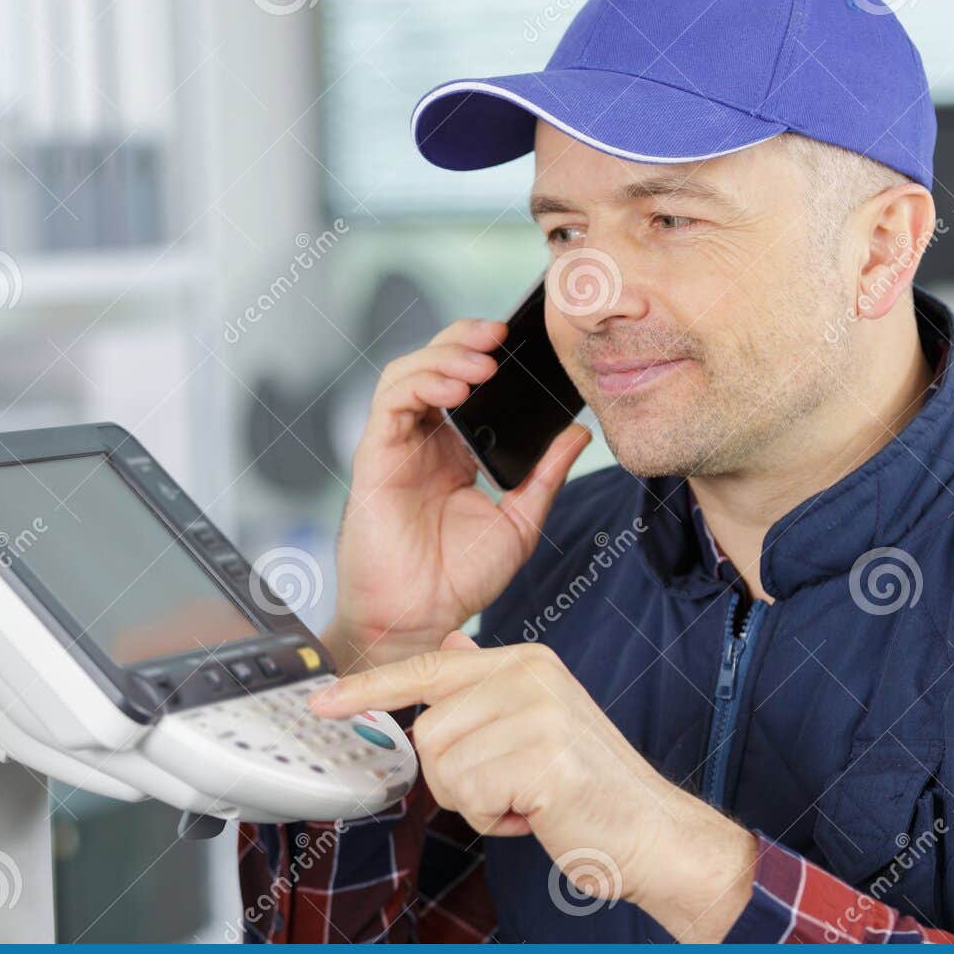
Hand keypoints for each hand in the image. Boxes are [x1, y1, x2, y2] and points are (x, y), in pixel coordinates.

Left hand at [310, 631, 757, 939]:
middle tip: (509, 788)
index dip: (368, 690)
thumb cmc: (588, 790)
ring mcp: (537, 711)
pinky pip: (470, 795)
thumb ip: (487, 685)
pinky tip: (536, 813)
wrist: (654, 833)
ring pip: (443, 766)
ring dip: (475, 802)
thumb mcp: (535, 722)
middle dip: (456, 778)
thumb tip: (447, 641)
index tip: (322, 701)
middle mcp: (530, 674)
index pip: (429, 668)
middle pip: (427, 731)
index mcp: (525, 661)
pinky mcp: (541, 755)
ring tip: (525, 799)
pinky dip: (494, 820)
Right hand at [327, 319, 590, 672]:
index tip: (522, 344)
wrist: (421, 619)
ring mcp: (397, 446)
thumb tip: (578, 433)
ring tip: (482, 361)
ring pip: (408, 374)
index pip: (464, 382)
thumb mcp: (519, 521)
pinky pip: (391, 403)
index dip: (486, 354)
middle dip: (464, 339)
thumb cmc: (458, 580)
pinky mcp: (375, 456)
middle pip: (433, 365)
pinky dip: (421, 383)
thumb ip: (545, 476)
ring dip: (444, 356)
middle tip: (500, 334)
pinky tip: (455, 386)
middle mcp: (423, 442)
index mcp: (454, 451)